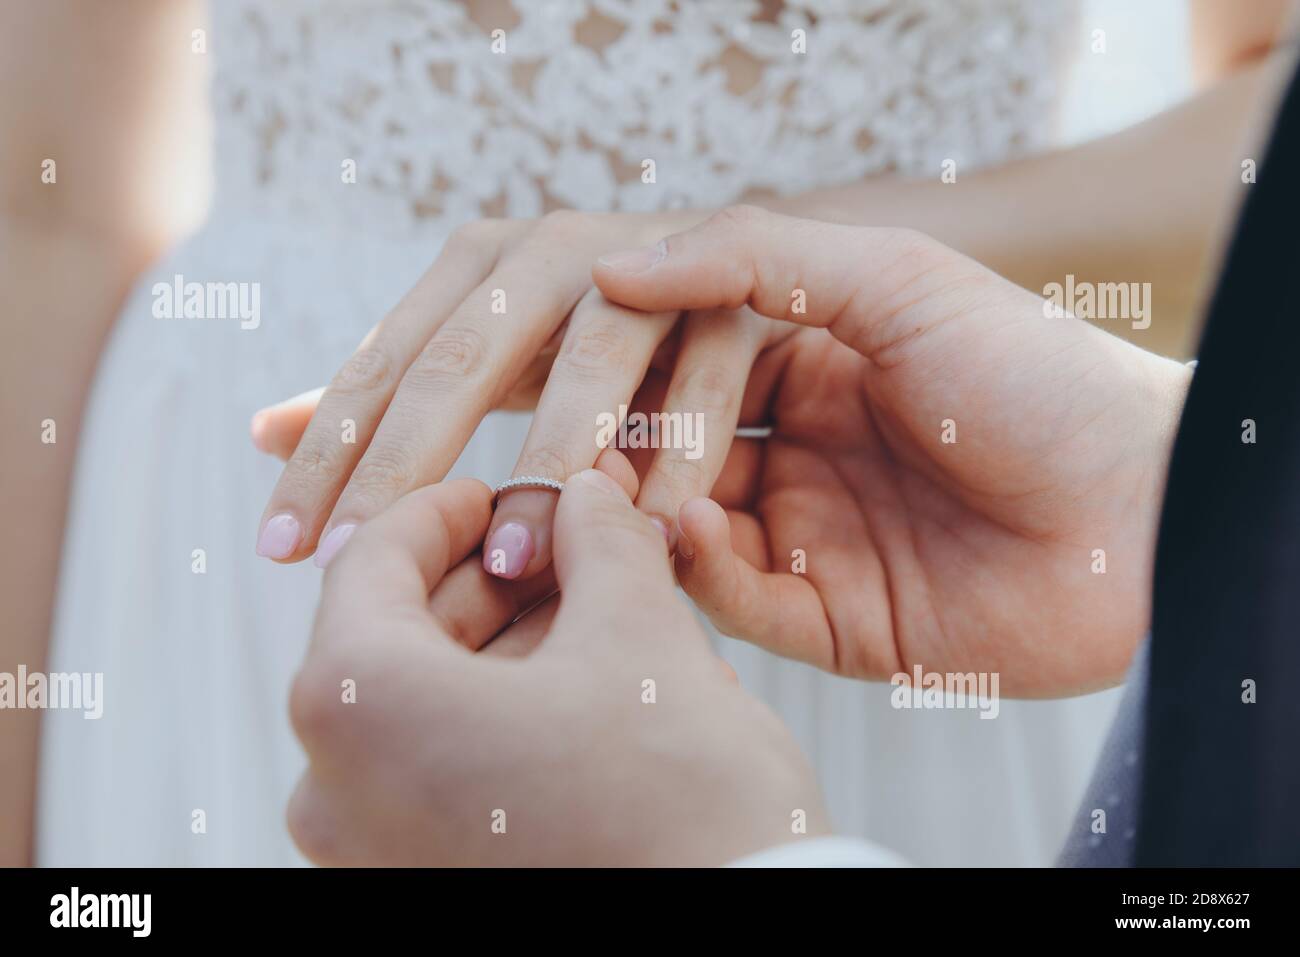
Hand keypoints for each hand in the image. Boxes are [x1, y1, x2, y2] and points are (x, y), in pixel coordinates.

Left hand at [252, 208, 785, 582]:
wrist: (731, 270)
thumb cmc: (585, 333)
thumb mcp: (485, 355)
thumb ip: (388, 393)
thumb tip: (262, 434)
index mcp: (474, 268)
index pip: (382, 368)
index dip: (328, 456)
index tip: (280, 548)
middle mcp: (544, 253)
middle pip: (460, 362)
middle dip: (403, 465)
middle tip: (353, 560)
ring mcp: (641, 267)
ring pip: (587, 368)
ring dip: (549, 467)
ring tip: (508, 568)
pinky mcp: (728, 295)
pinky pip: (699, 390)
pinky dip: (677, 465)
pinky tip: (645, 538)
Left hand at [286, 470, 827, 865]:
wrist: (738, 942)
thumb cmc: (676, 810)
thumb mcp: (641, 636)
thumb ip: (600, 543)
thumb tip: (589, 497)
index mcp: (360, 707)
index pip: (371, 563)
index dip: (448, 510)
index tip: (505, 493)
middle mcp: (337, 793)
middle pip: (398, 640)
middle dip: (489, 582)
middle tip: (565, 549)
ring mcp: (374, 858)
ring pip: (427, 711)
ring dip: (507, 650)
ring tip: (597, 619)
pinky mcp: (425, 890)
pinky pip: (445, 778)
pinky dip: (505, 722)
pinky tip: (591, 696)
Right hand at [592, 207, 1191, 695]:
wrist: (1148, 507)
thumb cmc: (1036, 376)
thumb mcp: (895, 279)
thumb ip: (755, 259)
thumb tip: (613, 262)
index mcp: (807, 362)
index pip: (677, 357)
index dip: (619, 363)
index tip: (559, 364)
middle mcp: (797, 448)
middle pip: (664, 446)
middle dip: (612, 447)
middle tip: (563, 453)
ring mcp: (810, 534)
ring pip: (684, 528)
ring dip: (638, 510)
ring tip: (606, 493)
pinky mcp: (830, 619)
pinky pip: (738, 600)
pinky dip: (698, 569)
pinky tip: (684, 533)